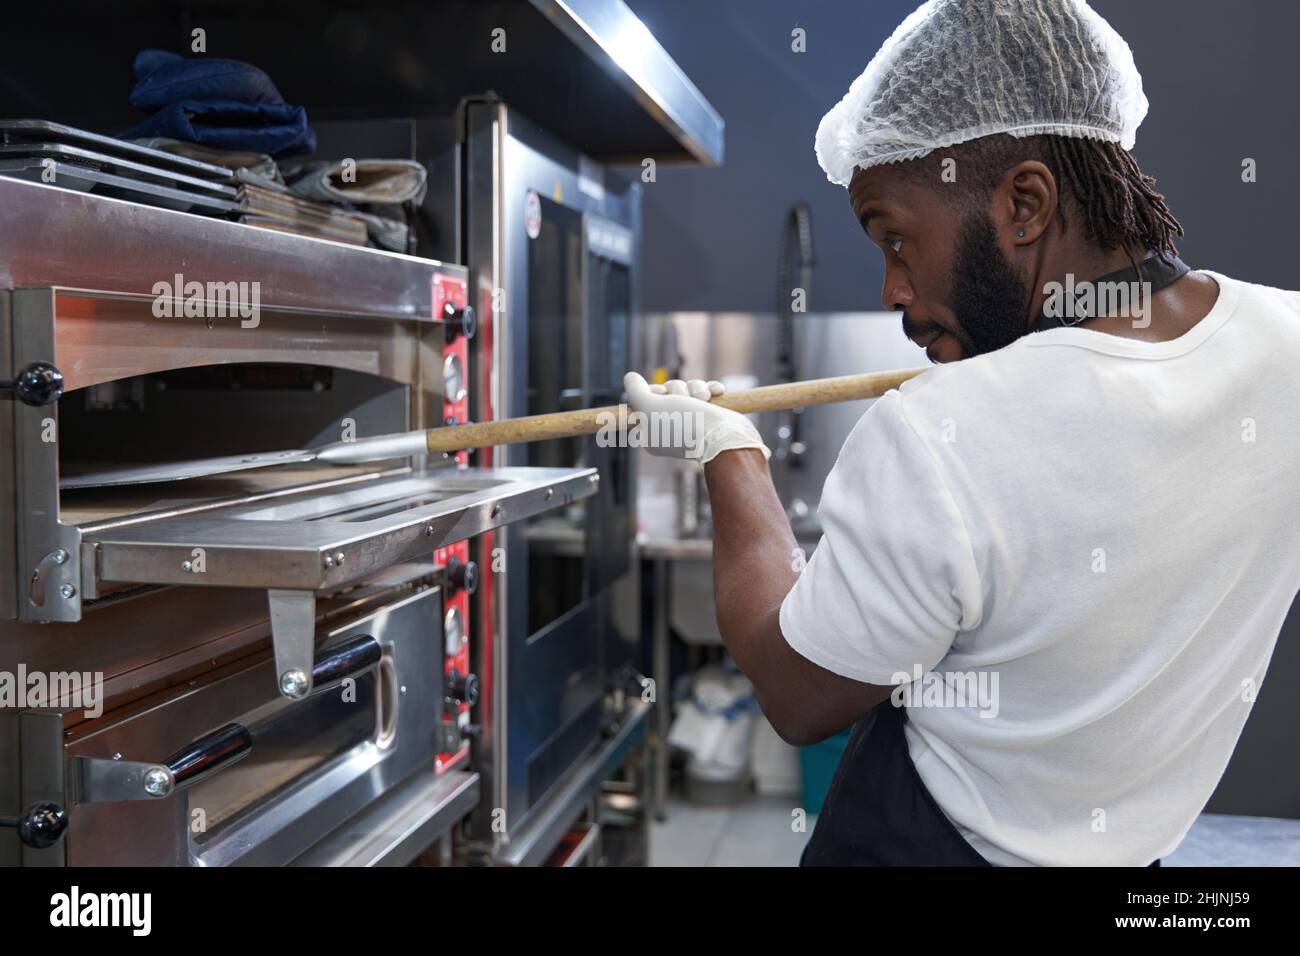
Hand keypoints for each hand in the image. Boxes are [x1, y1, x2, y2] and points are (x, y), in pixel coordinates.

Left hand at [622, 372, 770, 463]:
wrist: (723, 437)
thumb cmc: (684, 424)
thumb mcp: (649, 406)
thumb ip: (635, 391)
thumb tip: (630, 378)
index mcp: (653, 433)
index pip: (646, 403)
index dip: (653, 392)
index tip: (659, 392)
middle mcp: (671, 429)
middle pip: (668, 392)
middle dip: (677, 389)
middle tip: (683, 400)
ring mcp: (692, 422)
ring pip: (688, 389)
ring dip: (696, 388)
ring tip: (704, 398)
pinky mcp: (711, 416)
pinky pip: (707, 392)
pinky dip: (711, 389)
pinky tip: (716, 393)